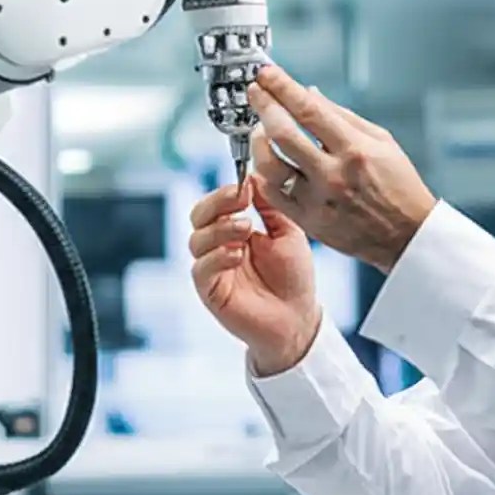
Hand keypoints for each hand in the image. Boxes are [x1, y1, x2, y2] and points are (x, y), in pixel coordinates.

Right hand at [188, 178, 322, 375]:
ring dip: (219, 229)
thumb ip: (271, 207)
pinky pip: (201, 269)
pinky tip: (237, 255)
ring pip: (196, 240)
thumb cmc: (294, 278)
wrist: (299, 317)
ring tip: (245, 229)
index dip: (227, 192)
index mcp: (235, 230)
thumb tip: (255, 176)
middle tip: (240, 201)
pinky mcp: (211, 291)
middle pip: (199, 216)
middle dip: (217, 204)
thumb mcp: (288, 233)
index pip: (217, 203)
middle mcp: (220, 246)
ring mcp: (214, 268)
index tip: (246, 186)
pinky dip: (217, 257)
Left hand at [246, 66, 437, 272]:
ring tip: (259, 129)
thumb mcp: (382, 141)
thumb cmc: (400, 187)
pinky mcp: (310, 221)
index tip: (268, 74)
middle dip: (263, 105)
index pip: (309, 110)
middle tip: (255, 92)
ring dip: (258, 141)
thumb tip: (310, 93)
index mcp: (355, 149)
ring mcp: (319, 199)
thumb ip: (343, 116)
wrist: (408, 235)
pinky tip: (265, 162)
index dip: (283, 87)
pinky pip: (273, 195)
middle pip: (283, 133)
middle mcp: (334, 174)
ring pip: (270, 165)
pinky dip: (263, 174)